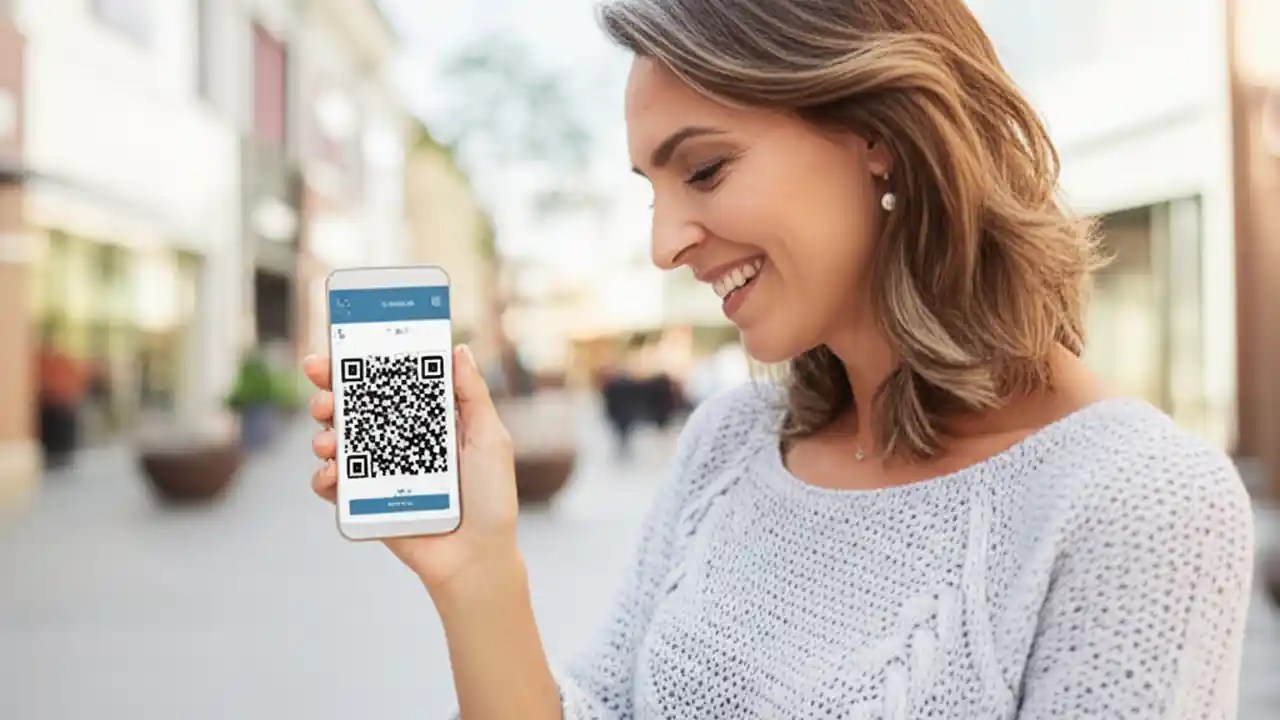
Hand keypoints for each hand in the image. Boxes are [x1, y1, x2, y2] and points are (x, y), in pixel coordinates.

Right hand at [303, 345, 520, 591]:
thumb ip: (472, 395)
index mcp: (426, 420)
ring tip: (328, 440)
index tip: (339, 350)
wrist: (477, 557)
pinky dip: (324, 477)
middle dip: (329, 395)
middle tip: (324, 396)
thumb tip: (456, 349)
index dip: (361, 365)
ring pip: (337, 443)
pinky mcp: (365, 504)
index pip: (388, 384)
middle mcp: (398, 442)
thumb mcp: (490, 439)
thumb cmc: (491, 498)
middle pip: (353, 409)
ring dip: (323, 434)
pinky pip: (333, 486)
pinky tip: (332, 474)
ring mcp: (379, 472)